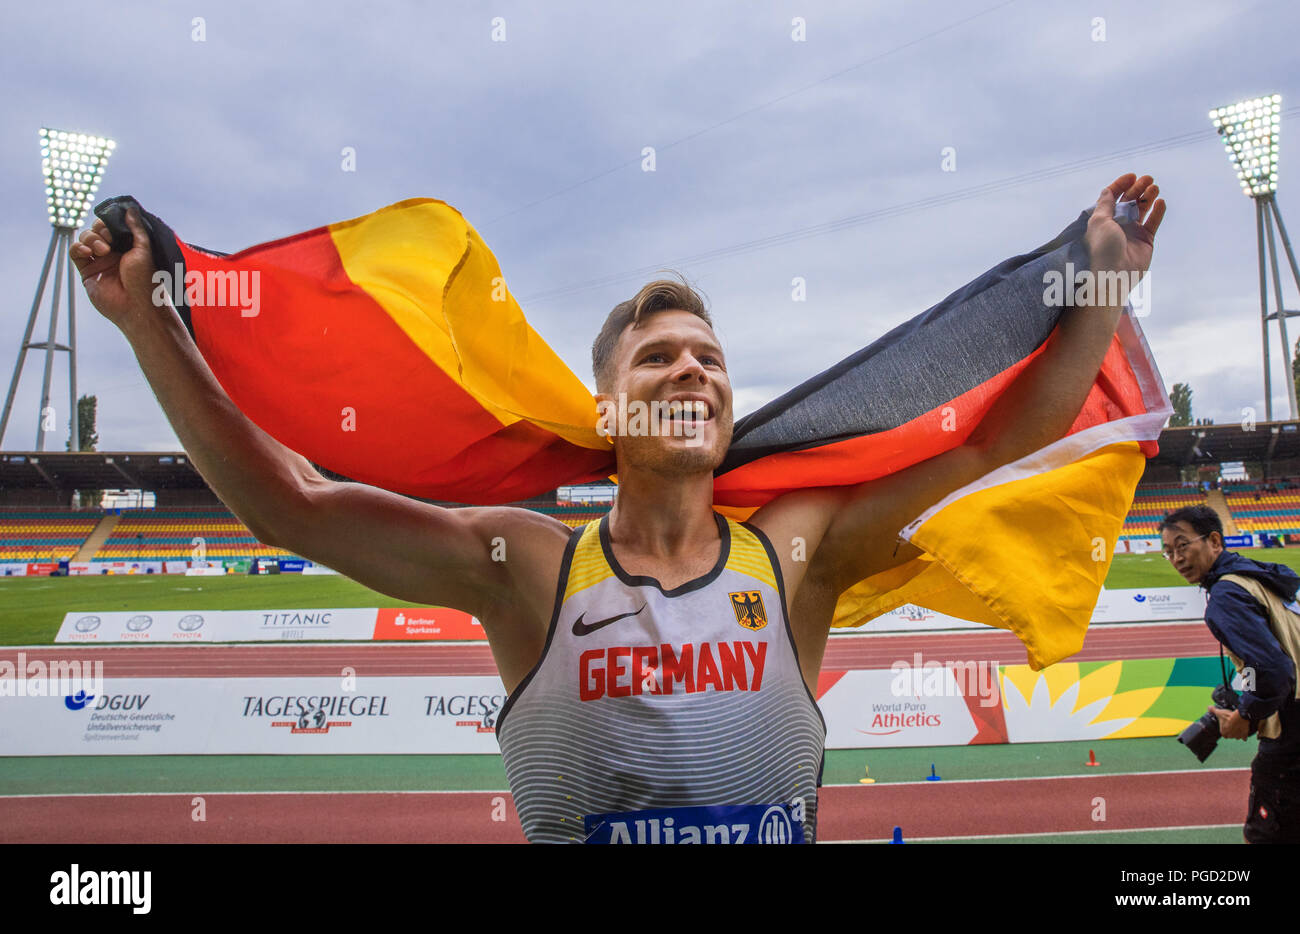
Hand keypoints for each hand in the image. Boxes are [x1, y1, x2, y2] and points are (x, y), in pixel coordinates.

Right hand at [69, 207, 158, 328]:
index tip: (115, 228)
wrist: (137, 305)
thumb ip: (136, 228)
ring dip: (91, 239)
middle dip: (100, 230)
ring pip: (85, 239)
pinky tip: (87, 251)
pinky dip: (78, 247)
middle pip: (97, 229)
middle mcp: (112, 252)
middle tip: (109, 240)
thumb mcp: (144, 249)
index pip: (112, 226)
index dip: (110, 223)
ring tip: (102, 250)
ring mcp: (99, 261)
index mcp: (127, 246)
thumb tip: (131, 209)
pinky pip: (75, 252)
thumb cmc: (145, 279)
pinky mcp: (87, 271)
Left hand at [1085, 173, 1165, 284]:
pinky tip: (1160, 202)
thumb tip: (1107, 190)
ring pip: (1142, 209)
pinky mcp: (1146, 241)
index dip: (1121, 185)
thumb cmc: (1102, 248)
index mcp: (1103, 219)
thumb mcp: (1099, 222)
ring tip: (1154, 187)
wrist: (1113, 274)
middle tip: (1147, 179)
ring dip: (1148, 197)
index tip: (1131, 176)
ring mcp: (1132, 232)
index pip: (1112, 198)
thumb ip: (1105, 204)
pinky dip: (1158, 211)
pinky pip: (1153, 222)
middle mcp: (1117, 225)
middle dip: (1138, 188)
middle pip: (1129, 201)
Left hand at [1210, 706, 1249, 739]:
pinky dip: (1244, 735)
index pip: (1224, 734)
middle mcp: (1230, 736)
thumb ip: (1213, 710)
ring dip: (1237, 734)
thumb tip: (1209, 707)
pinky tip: (1244, 731)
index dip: (1225, 730)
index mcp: (1223, 732)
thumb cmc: (1229, 716)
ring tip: (1238, 727)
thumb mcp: (1219, 712)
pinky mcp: (1244, 735)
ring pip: (1237, 737)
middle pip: (1230, 735)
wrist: (1240, 716)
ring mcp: (1238, 736)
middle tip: (1232, 726)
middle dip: (1231, 732)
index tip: (1227, 726)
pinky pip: (1244, 738)